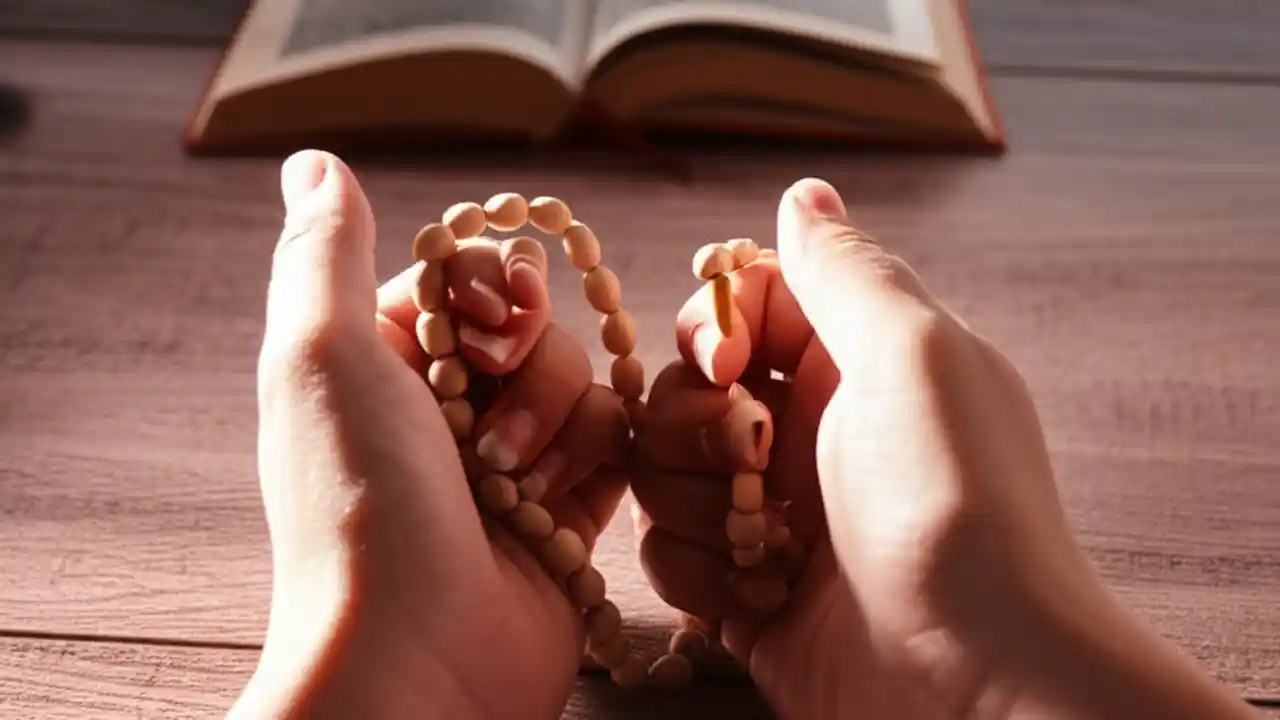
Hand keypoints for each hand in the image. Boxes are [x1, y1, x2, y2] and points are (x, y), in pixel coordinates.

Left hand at [232, 151, 627, 719]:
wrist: (417, 658)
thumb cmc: (358, 506)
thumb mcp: (321, 354)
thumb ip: (325, 251)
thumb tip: (314, 163)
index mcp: (379, 360)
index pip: (464, 274)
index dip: (492, 287)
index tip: (488, 325)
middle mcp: (443, 405)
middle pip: (531, 322)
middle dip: (523, 363)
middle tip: (484, 425)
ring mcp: (509, 457)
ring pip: (580, 374)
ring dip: (553, 422)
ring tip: (510, 486)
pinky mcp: (569, 506)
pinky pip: (614, 435)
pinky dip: (593, 458)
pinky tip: (554, 503)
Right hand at [634, 180, 1255, 718]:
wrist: (975, 684)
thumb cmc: (953, 510)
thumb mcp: (911, 355)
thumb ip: (846, 268)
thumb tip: (805, 191)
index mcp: (855, 361)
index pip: (742, 303)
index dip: (710, 325)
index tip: (723, 363)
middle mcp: (810, 430)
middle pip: (682, 387)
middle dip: (693, 425)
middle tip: (749, 461)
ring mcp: (773, 513)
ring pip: (660, 471)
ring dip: (690, 506)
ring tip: (764, 547)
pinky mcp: (744, 591)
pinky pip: (667, 555)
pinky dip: (702, 577)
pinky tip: (765, 599)